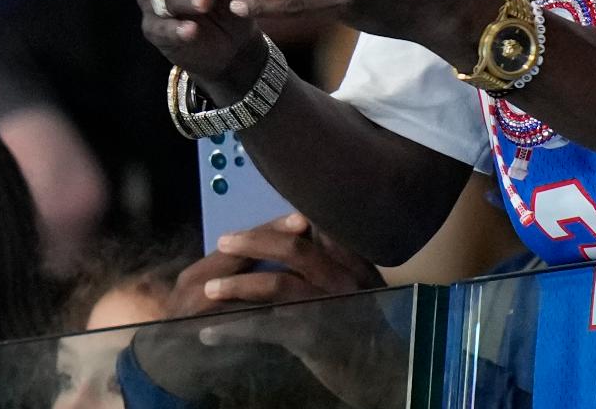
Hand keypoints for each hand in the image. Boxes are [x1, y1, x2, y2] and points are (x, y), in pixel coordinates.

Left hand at [170, 213, 399, 408]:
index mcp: (355, 262)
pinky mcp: (314, 338)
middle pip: (295, 248)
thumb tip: (305, 232)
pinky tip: (212, 333)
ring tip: (210, 289)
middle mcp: (345, 279)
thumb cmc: (367, 328)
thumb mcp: (362, 286)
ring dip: (238, 285)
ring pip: (278, 285)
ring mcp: (330, 307)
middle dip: (254, 241)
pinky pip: (267, 327)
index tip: (255, 222)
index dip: (281, 221)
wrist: (385, 375)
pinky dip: (235, 329)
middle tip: (224, 241)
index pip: (317, 228)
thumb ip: (338, 261)